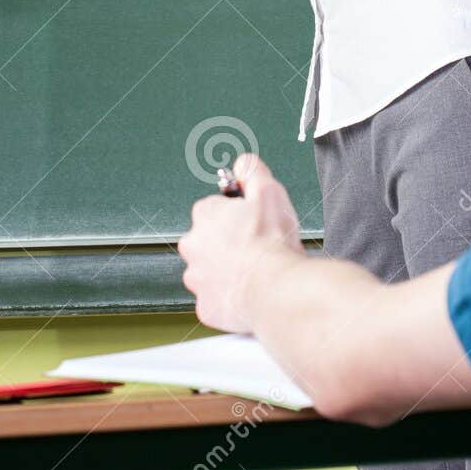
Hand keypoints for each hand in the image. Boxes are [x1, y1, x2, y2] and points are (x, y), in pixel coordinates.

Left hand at [177, 153, 302, 331]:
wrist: (277, 290)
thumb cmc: (272, 244)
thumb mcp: (269, 191)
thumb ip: (253, 171)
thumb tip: (243, 163)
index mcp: (205, 215)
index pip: (215, 208)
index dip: (238, 215)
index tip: (253, 221)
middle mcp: (193, 246)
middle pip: (209, 240)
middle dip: (229, 243)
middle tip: (256, 246)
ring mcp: (198, 279)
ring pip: (211, 271)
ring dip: (228, 270)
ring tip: (255, 271)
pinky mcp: (206, 306)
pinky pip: (217, 299)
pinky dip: (231, 297)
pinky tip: (249, 291)